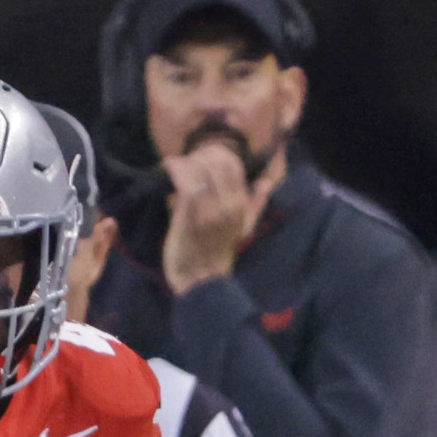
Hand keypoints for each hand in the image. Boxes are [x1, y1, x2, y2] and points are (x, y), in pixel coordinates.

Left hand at [161, 141, 270, 296]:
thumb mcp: (243, 229)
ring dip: (186, 161)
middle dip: (200, 154)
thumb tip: (267, 182)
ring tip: (176, 163)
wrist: (200, 281)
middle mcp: (228, 204)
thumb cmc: (217, 255)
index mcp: (241, 204)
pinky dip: (176, 170)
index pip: (233, 165)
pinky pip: (185, 183)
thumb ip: (256, 204)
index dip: (217, 154)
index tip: (202, 156)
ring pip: (200, 170)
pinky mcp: (190, 216)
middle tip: (187, 158)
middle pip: (216, 163)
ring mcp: (209, 210)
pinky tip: (169, 166)